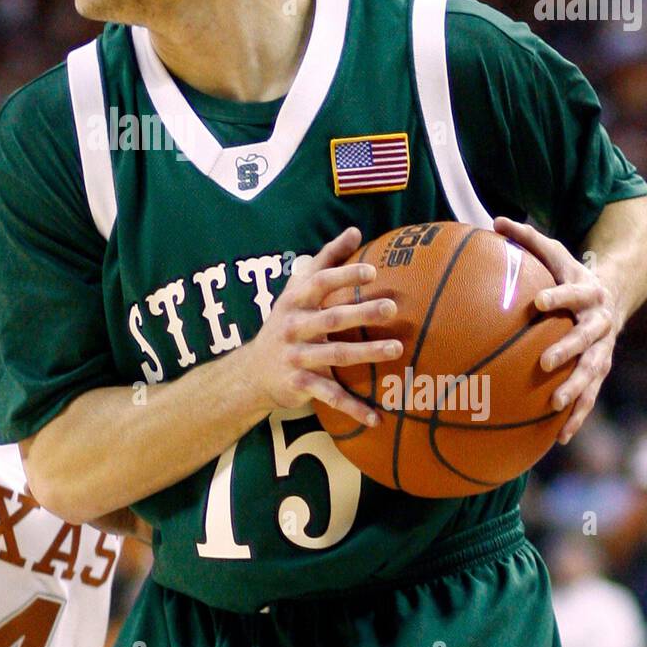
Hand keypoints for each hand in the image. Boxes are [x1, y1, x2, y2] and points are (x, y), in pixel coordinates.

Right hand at [239, 226, 400, 427]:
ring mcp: (296, 357)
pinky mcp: (299, 385)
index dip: (343, 275)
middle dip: (361, 313)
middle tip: (392, 308)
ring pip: (334, 355)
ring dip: (366, 353)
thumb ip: (324, 261)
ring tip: (396, 349)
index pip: (319, 283)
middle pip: (330, 318)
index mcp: (295, 302)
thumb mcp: (296, 291)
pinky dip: (352, 407)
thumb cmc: (284, 323)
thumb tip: (355, 230)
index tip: (372, 271)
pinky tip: (376, 416)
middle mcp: (293, 327)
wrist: (251, 372)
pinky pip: (329, 395)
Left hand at [494, 216, 618, 443]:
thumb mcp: (553, 252)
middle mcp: (599, 322)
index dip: (558, 296)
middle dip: (568, 349)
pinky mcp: (600, 369)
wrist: (612, 294)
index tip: (537, 301)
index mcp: (588, 291)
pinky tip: (561, 436)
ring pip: (593, 371)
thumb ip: (526, 238)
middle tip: (545, 361)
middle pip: (586, 337)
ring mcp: (603, 348)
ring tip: (556, 405)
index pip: (574, 292)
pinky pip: (591, 395)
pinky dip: (578, 415)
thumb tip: (492, 222)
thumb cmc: (569, 273)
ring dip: (576, 389)